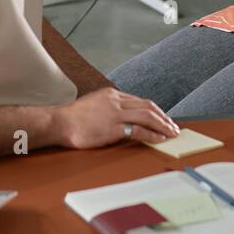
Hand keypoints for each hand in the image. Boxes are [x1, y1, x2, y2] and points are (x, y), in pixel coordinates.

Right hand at [55, 86, 179, 148]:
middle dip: (163, 117)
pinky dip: (152, 134)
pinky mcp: (113, 127)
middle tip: (173, 126)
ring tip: (172, 133)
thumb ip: (109, 108)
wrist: (60, 123)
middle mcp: (116, 101)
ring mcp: (115, 113)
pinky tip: (159, 139)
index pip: (139, 100)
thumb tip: (123, 118)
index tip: (162, 118)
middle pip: (147, 106)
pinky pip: (139, 130)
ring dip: (162, 125)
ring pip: (147, 116)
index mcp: (111, 94)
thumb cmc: (73, 118)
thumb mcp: (94, 105)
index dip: (154, 110)